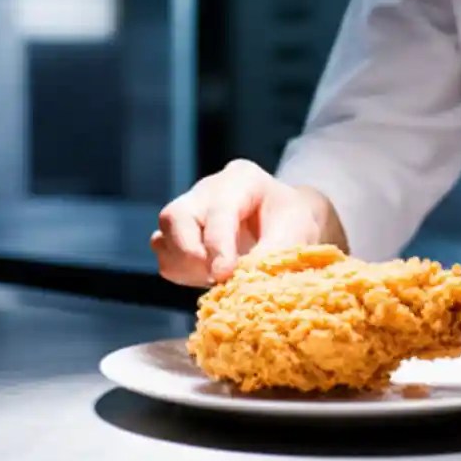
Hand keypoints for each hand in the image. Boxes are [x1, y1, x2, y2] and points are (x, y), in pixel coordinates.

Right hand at [151, 160, 345, 285]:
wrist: (288, 224)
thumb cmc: (293, 222)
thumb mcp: (296, 232)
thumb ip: (272, 254)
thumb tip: (245, 281)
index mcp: (240, 179)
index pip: (218, 211)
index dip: (218, 246)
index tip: (223, 275)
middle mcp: (206, 191)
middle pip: (174, 217)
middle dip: (190, 254)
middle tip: (216, 278)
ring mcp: (188, 212)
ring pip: (163, 240)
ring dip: (187, 268)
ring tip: (218, 279)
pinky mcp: (178, 238)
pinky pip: (166, 260)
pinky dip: (184, 275)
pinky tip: (210, 278)